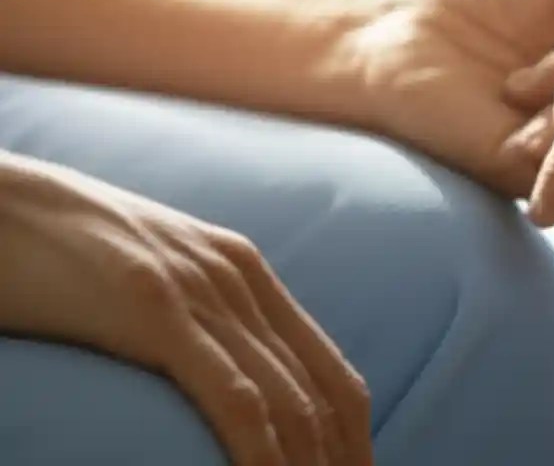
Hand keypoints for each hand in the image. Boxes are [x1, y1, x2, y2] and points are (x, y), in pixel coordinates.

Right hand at [0, 152, 371, 465]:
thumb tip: (220, 374)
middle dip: (344, 458)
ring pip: (290, 401)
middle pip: (324, 392)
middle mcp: (241, 279)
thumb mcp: (150, 279)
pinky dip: (263, 453)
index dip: (353, 435)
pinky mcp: (157, 310)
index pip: (330, 370)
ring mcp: (203, 292)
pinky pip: (233, 397)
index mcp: (246, 273)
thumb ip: (196, 318)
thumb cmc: (59, 251)